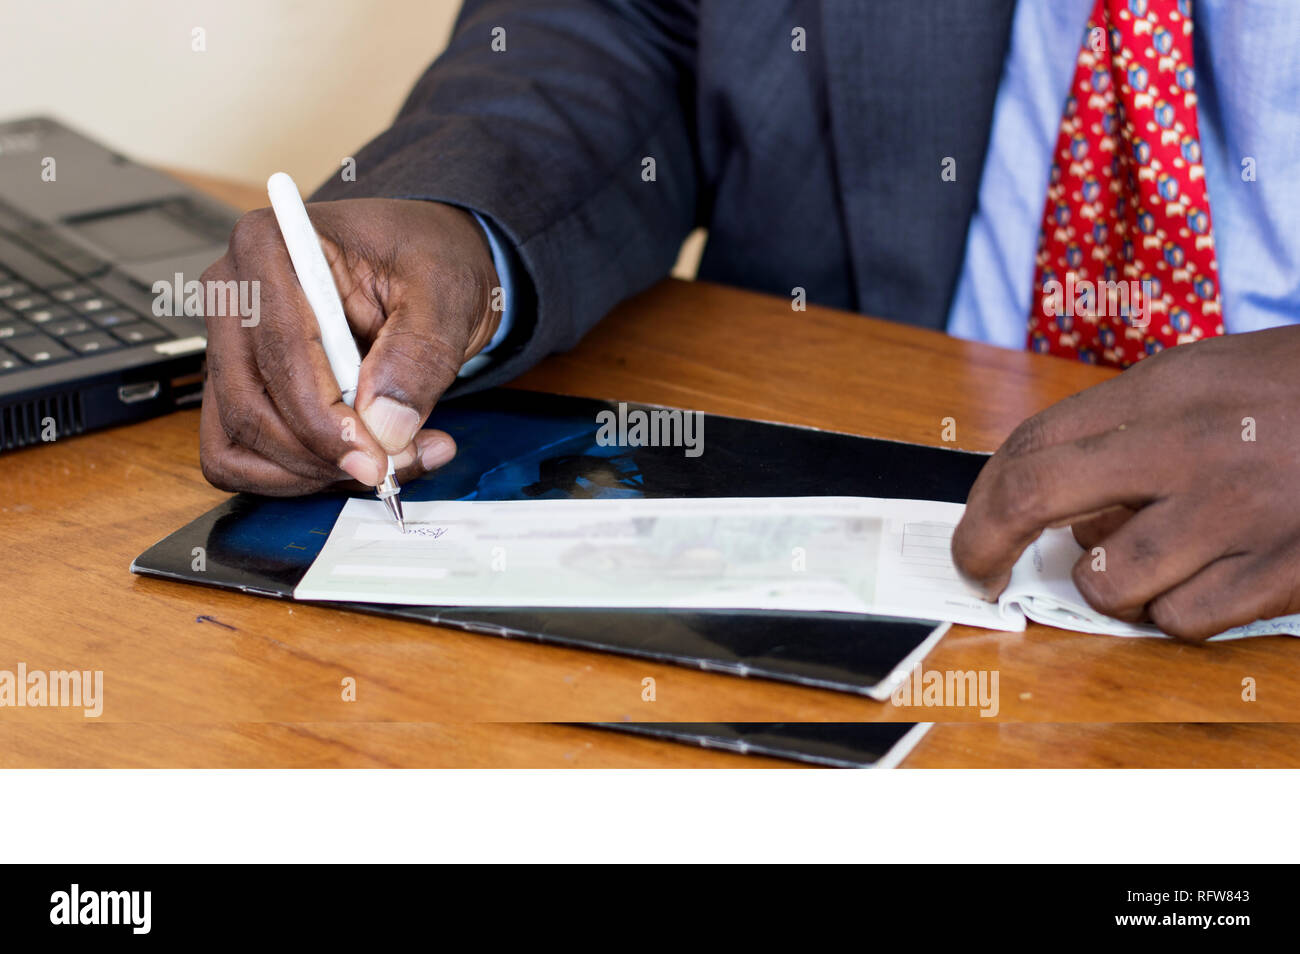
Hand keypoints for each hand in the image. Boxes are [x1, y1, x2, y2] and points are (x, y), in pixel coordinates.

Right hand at [198, 198, 500, 494]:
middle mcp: (234, 293)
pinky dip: (295, 476)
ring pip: (239, 441)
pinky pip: (239, 455)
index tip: (376, 456)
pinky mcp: (238, 384)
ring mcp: (228, 342)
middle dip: (322, 454)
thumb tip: (386, 426)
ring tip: (393, 458)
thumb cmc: (426, 259)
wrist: (425, 263)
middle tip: (393, 465)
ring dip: (312, 472)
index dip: (324, 420)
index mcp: (271, 246)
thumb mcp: (446, 293)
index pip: (278, 352)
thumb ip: (419, 357)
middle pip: (248, 406)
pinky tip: (357, 459)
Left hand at [951, 327, 1299, 640]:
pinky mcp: (1287, 570)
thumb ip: (1122, 428)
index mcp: (1168, 386)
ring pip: (1107, 580)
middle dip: (985, 544)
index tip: (971, 532)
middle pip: (1038, 496)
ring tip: (1151, 553)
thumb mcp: (1206, 375)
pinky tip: (1211, 576)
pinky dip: (1176, 611)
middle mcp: (1195, 443)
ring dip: (1106, 584)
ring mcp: (1241, 510)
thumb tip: (1041, 500)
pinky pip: (1180, 620)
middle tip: (978, 572)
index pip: (1032, 444)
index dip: (982, 498)